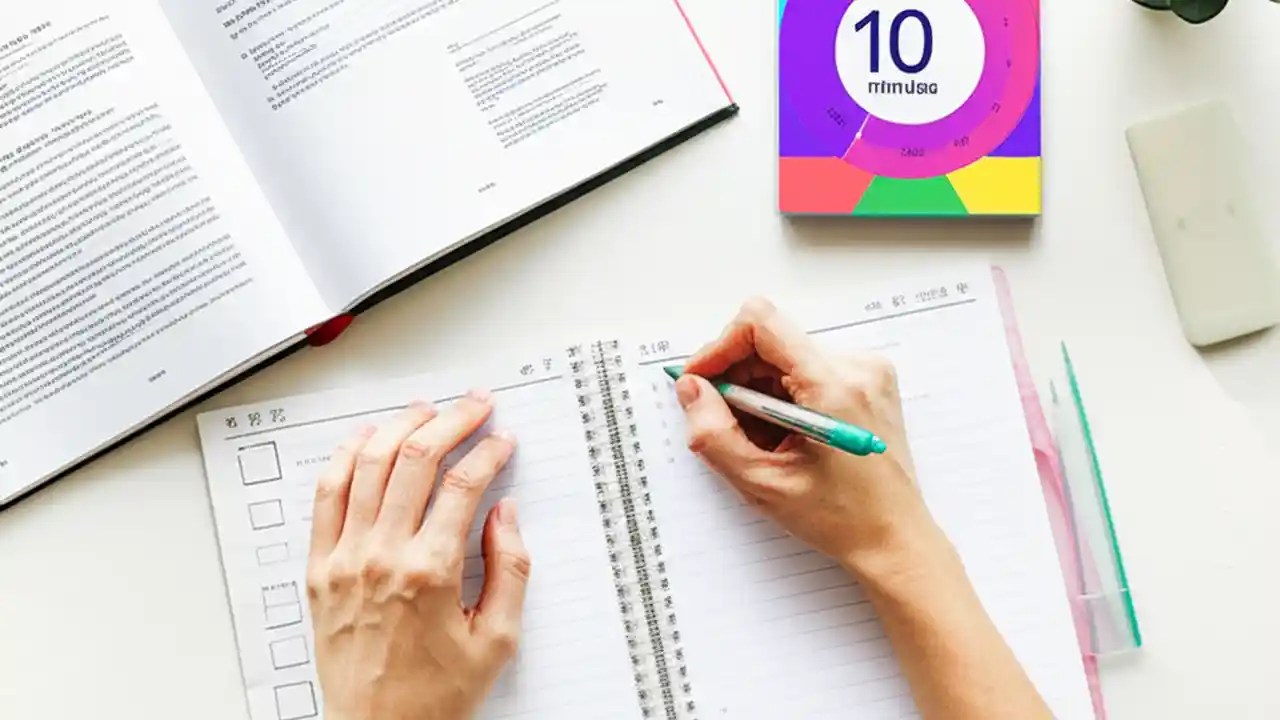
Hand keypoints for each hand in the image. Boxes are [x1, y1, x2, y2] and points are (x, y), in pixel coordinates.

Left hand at [306, 391, 530, 719]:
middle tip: (474, 405)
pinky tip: (366, 440)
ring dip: (400, 426)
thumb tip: (505, 515)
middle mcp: (382, 557)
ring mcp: (344, 559)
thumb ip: (510, 569)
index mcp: (430, 573)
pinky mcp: (319, 569)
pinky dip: (345, 457)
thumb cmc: (433, 696)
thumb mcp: (497, 641)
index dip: (489, 453)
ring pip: (368, 464)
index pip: (463, 485)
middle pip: (416, 459)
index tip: (503, 441)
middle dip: (452, 421)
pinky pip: (326, 495)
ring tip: (426, 411)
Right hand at [676, 298, 946, 577]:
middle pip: (771, 341)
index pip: (761, 323)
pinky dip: (783, 396)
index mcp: (833, 385)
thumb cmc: (840, 518)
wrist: (894, 539)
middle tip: (730, 426)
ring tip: (765, 441)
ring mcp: (867, 370)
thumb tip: (690, 388)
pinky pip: (807, 369)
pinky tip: (787, 436)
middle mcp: (855, 365)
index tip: (701, 380)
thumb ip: (714, 434)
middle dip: (738, 379)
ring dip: (759, 392)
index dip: (720, 347)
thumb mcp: (762, 484)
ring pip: (785, 356)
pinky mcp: (868, 380)